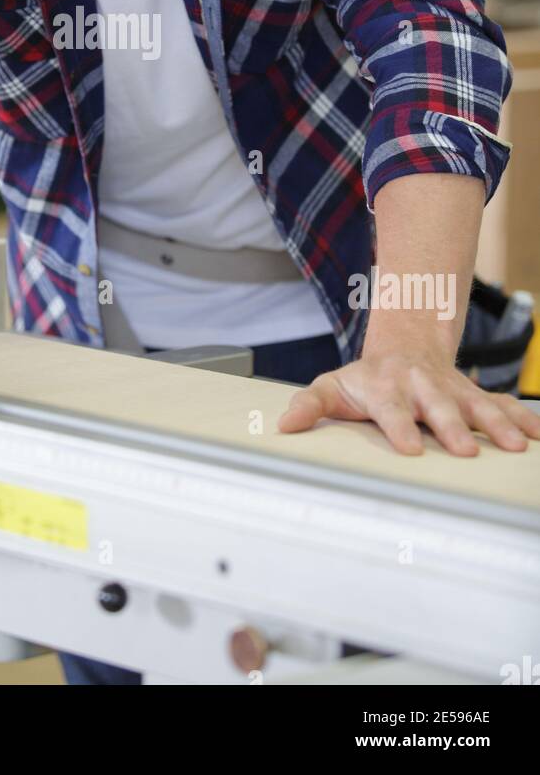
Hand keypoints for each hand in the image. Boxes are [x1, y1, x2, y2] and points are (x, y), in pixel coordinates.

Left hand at [277, 349, 539, 455]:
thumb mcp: (333, 387)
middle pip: (438, 406)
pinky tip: (537, 435)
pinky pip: (502, 404)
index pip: (390, 408)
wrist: (405, 347)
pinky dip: (524, 417)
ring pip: (477, 404)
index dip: (399, 427)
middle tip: (465, 450)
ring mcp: (452, 389)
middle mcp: (422, 385)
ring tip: (515, 446)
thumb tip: (284, 426)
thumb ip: (310, 406)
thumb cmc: (367, 378)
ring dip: (497, 424)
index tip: (411, 449)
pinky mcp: (475, 395)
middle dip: (452, 426)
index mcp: (386, 386)